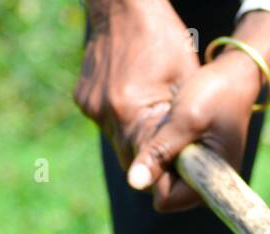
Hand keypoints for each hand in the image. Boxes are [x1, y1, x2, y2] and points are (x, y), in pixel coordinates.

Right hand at [74, 0, 198, 204]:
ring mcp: (90, 106)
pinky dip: (123, 120)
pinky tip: (136, 101)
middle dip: (151, 160)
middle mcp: (104, 113)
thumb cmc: (163, 39)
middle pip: (130, 156)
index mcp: (129, 111)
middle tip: (172, 158)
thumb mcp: (184, 83)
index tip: (176, 179)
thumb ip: (179, 126)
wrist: (124, 6)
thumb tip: (186, 160)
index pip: (146, 164)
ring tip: (155, 125)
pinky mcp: (83, 98)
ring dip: (136, 139)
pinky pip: (107, 122)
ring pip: (118, 140)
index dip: (163, 175)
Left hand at [125, 52, 264, 211]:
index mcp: (213, 183)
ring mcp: (204, 176)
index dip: (158, 171)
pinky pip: (170, 167)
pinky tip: (178, 129)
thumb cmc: (214, 95)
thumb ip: (159, 152)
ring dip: (161, 154)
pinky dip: (167, 149)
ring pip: (164, 178)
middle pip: (164, 191)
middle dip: (158, 163)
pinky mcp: (199, 165)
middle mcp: (210, 187)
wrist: (235, 76)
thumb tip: (133, 184)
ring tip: (176, 127)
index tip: (168, 139)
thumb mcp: (185, 120)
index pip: (166, 198)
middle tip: (171, 129)